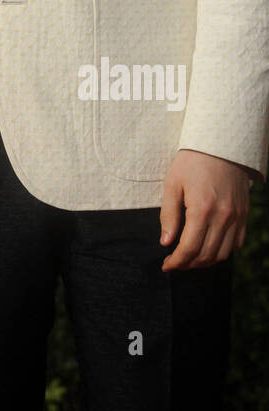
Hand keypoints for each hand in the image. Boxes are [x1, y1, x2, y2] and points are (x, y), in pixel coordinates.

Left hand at [159, 148, 250, 270]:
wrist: (221, 145)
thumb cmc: (192, 162)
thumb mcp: (173, 184)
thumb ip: (169, 215)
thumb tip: (165, 242)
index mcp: (202, 209)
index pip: (189, 248)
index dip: (176, 262)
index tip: (166, 265)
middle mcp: (223, 217)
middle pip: (206, 255)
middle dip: (188, 265)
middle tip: (175, 263)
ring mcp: (237, 217)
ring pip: (222, 254)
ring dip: (205, 261)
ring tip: (190, 258)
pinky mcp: (244, 215)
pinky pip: (236, 244)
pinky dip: (222, 252)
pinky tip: (208, 247)